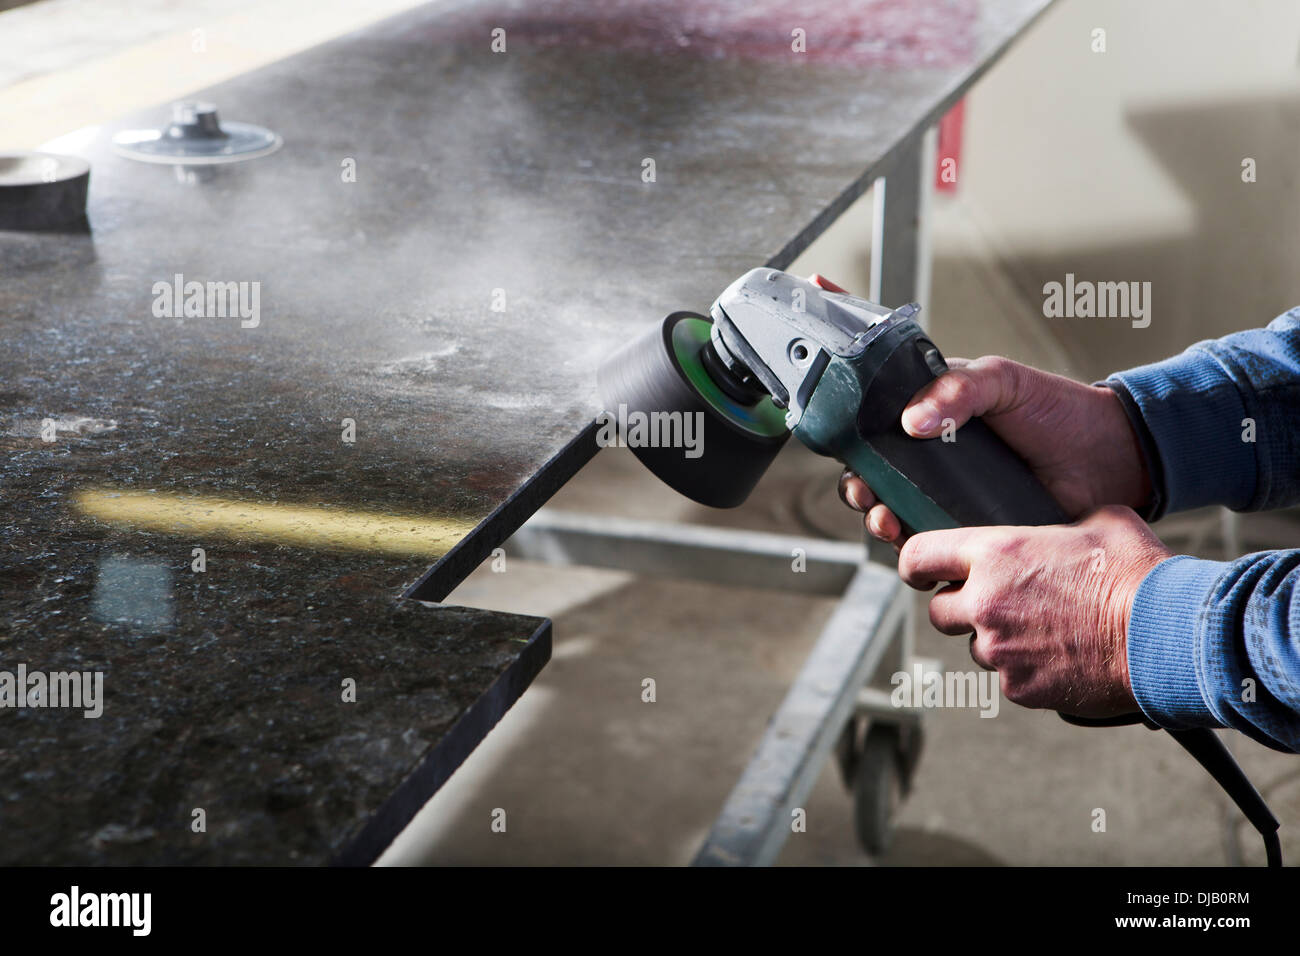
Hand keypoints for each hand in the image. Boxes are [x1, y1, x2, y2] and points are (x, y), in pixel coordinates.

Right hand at [811, 275, 1152, 545]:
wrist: (1112, 458)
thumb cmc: (1060, 411)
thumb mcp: (1003, 380)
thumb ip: (957, 388)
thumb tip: (913, 419)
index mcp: (931, 413)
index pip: (871, 420)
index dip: (844, 431)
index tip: (834, 440)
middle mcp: (932, 458)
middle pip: (871, 475)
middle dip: (856, 486)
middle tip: (864, 489)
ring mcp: (949, 495)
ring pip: (892, 512)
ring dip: (876, 518)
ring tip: (885, 518)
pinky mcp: (970, 530)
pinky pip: (928, 543)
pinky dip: (911, 546)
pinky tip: (911, 540)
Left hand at [898, 506, 1170, 716]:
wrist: (1169, 636)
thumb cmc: (1140, 574)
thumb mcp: (1101, 521)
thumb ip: (1064, 523)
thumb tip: (1068, 526)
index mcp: (995, 554)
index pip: (918, 556)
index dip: (916, 565)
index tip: (923, 572)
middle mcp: (985, 602)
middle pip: (938, 611)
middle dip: (959, 608)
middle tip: (995, 604)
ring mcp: (999, 650)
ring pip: (976, 648)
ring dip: (997, 640)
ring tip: (1045, 631)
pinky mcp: (1020, 688)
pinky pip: (1007, 678)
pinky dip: (1027, 670)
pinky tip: (1062, 657)